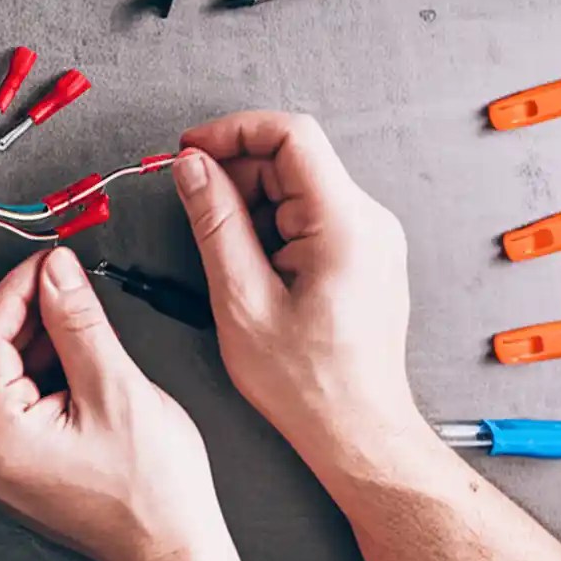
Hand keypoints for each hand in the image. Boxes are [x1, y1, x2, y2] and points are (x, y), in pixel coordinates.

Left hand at [0, 248, 230, 560]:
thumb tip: (56, 272)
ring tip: (79, 315)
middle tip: (65, 280)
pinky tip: (79, 353)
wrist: (173, 550)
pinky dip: (46, 369)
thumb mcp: (116, 387)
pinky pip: (21, 402)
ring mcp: (2, 463)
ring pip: (6, 376)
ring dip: (40, 338)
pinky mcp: (22, 466)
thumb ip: (79, 322)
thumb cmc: (153, 491)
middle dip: (28, 312)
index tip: (47, 262)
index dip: (16, 290)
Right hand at [173, 111, 424, 461]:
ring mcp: (370, 236)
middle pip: (292, 159)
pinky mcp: (363, 252)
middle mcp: (368, 220)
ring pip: (297, 186)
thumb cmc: (308, 383)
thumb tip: (193, 167)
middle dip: (236, 174)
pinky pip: (310, 214)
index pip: (292, 135)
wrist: (356, 429)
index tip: (190, 149)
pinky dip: (271, 226)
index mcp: (345, 225)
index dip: (233, 131)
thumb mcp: (241, 300)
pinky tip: (253, 268)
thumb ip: (215, 223)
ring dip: (251, 204)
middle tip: (196, 210)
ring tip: (230, 260)